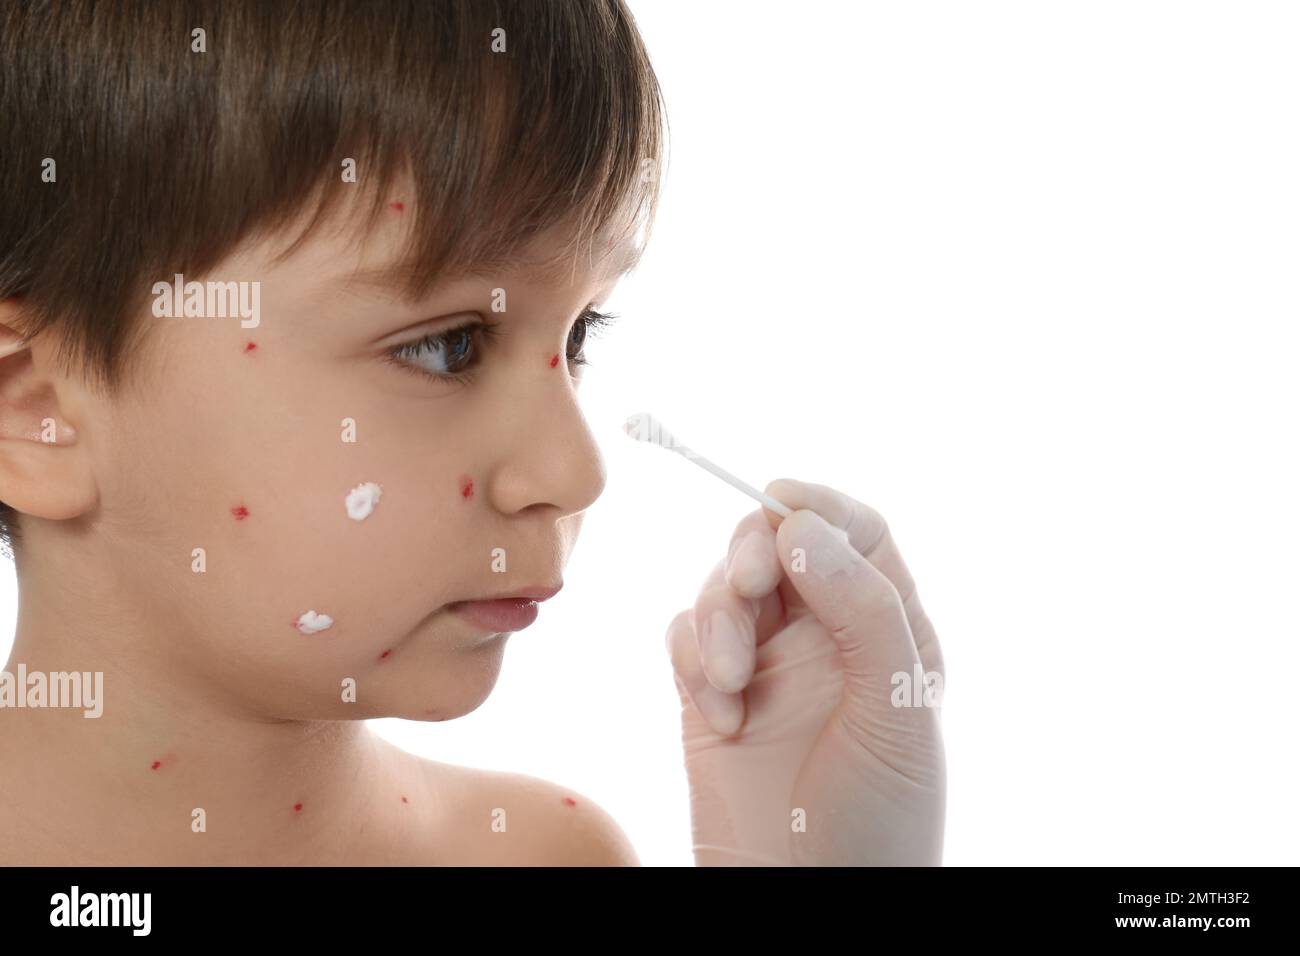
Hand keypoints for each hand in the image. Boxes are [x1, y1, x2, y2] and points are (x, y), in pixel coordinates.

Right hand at [665, 478, 945, 865]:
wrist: (808, 899)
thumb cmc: (879, 818)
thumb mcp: (894, 708)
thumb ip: (864, 609)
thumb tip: (803, 527)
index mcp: (886, 627)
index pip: (856, 532)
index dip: (819, 506)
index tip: (781, 502)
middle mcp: (824, 635)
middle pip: (776, 545)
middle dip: (752, 553)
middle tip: (748, 584)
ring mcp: (764, 664)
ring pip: (722, 588)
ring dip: (717, 622)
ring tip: (730, 685)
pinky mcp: (709, 695)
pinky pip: (684, 638)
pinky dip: (691, 663)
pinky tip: (722, 719)